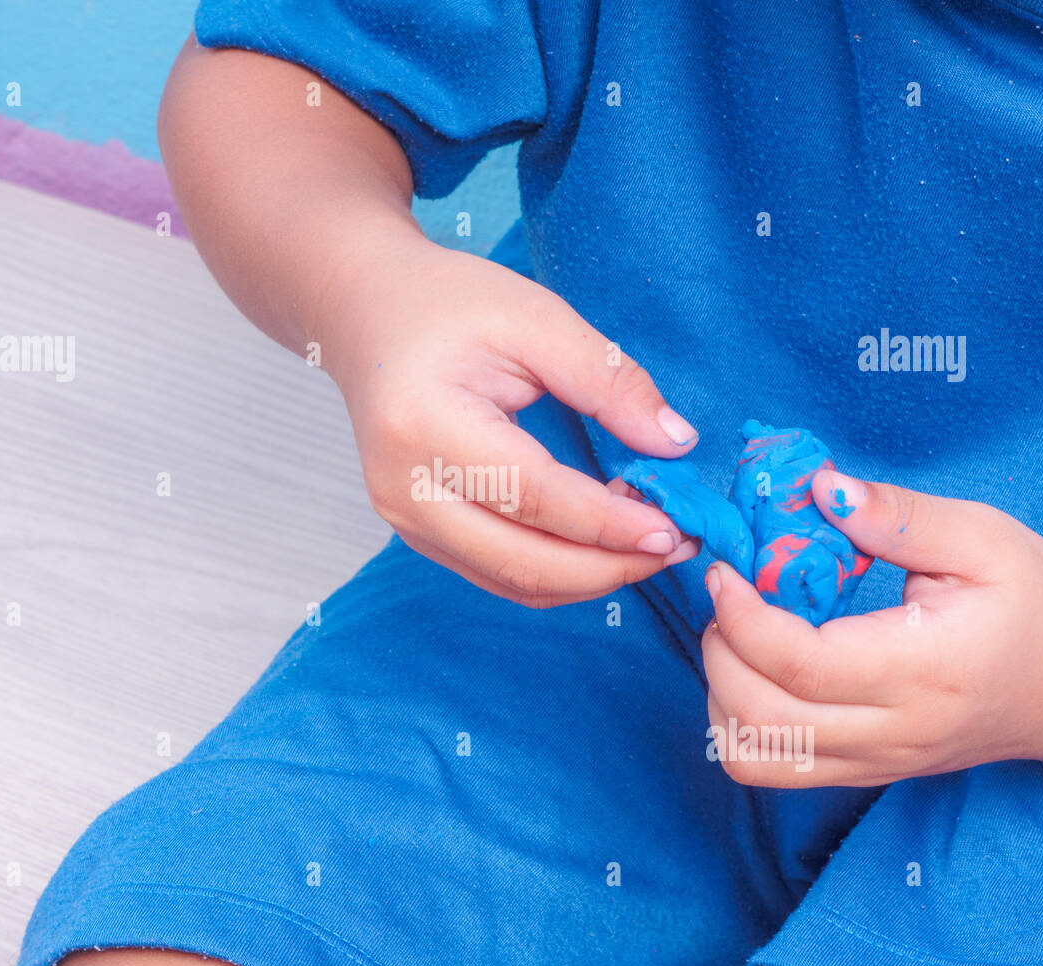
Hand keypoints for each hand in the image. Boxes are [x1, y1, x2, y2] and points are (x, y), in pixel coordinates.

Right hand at [323, 236, 699, 605]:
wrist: (367, 313)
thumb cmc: (446, 305)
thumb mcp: (535, 318)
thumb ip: (608, 380)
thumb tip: (676, 443)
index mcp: (424, 426)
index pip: (533, 497)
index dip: (609, 524)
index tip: (673, 526)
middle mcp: (405, 488)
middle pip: (522, 562)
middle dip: (610, 568)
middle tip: (675, 547)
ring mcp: (405, 519)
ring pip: (512, 583)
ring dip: (589, 578)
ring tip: (648, 548)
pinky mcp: (417, 532)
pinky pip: (497, 574)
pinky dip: (558, 572)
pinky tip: (600, 543)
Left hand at [701, 469, 1042, 786]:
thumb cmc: (1034, 603)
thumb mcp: (983, 540)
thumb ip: (897, 514)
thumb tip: (820, 488)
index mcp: (922, 670)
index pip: (799, 664)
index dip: (740, 616)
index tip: (724, 570)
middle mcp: (893, 730)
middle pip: (762, 718)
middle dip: (719, 651)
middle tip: (726, 597)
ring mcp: (877, 761)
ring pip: (755, 758)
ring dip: (721, 696)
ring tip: (738, 638)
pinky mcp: (865, 773)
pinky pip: (775, 768)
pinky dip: (740, 724)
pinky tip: (755, 673)